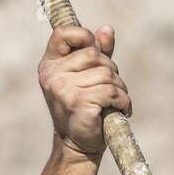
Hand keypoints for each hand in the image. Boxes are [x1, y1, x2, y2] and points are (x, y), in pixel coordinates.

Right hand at [37, 24, 130, 157]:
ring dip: (119, 88)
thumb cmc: (84, 109)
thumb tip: (106, 29)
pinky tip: (120, 109)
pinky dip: (123, 101)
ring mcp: (63, 89)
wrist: (78, 145)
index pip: (64, 33)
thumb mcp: (88, 77)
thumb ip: (97, 53)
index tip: (96, 51)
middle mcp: (53, 75)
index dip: (84, 36)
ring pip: (107, 73)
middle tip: (110, 89)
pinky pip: (112, 91)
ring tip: (114, 102)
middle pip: (95, 54)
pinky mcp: (78, 103)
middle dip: (111, 70)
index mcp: (50, 64)